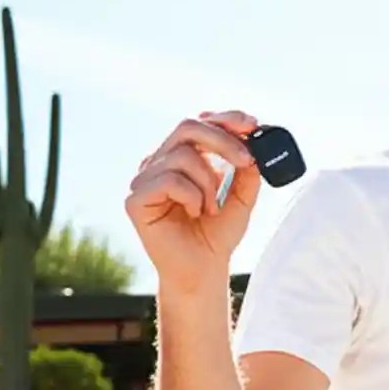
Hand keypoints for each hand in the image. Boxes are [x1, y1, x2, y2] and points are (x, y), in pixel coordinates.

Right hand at [125, 110, 261, 289]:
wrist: (202, 270)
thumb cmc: (217, 234)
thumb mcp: (242, 198)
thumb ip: (247, 171)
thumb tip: (253, 145)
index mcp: (181, 157)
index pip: (199, 123)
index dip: (225, 119)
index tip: (252, 124)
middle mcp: (159, 162)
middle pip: (188, 128)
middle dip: (223, 140)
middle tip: (246, 161)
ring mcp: (144, 179)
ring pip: (183, 155)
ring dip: (208, 182)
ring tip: (210, 208)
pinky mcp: (135, 199)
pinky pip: (169, 179)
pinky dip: (191, 195)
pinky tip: (193, 213)